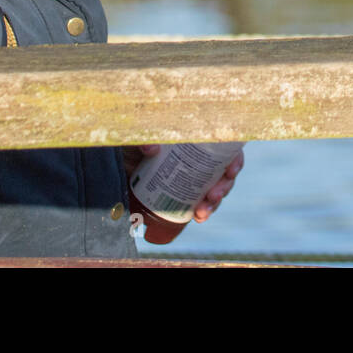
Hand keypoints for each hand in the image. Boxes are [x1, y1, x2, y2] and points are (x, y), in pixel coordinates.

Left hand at [121, 144, 244, 222]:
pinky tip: (197, 217)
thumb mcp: (139, 135)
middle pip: (223, 171)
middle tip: (212, 196)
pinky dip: (202, 210)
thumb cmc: (133, 140)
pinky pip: (199, 201)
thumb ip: (143, 139)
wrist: (117, 159)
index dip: (234, 159)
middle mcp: (198, 156)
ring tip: (202, 213)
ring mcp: (191, 175)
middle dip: (223, 187)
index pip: (226, 146)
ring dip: (213, 203)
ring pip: (213, 189)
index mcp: (196, 138)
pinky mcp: (180, 191)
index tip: (230, 171)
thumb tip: (152, 150)